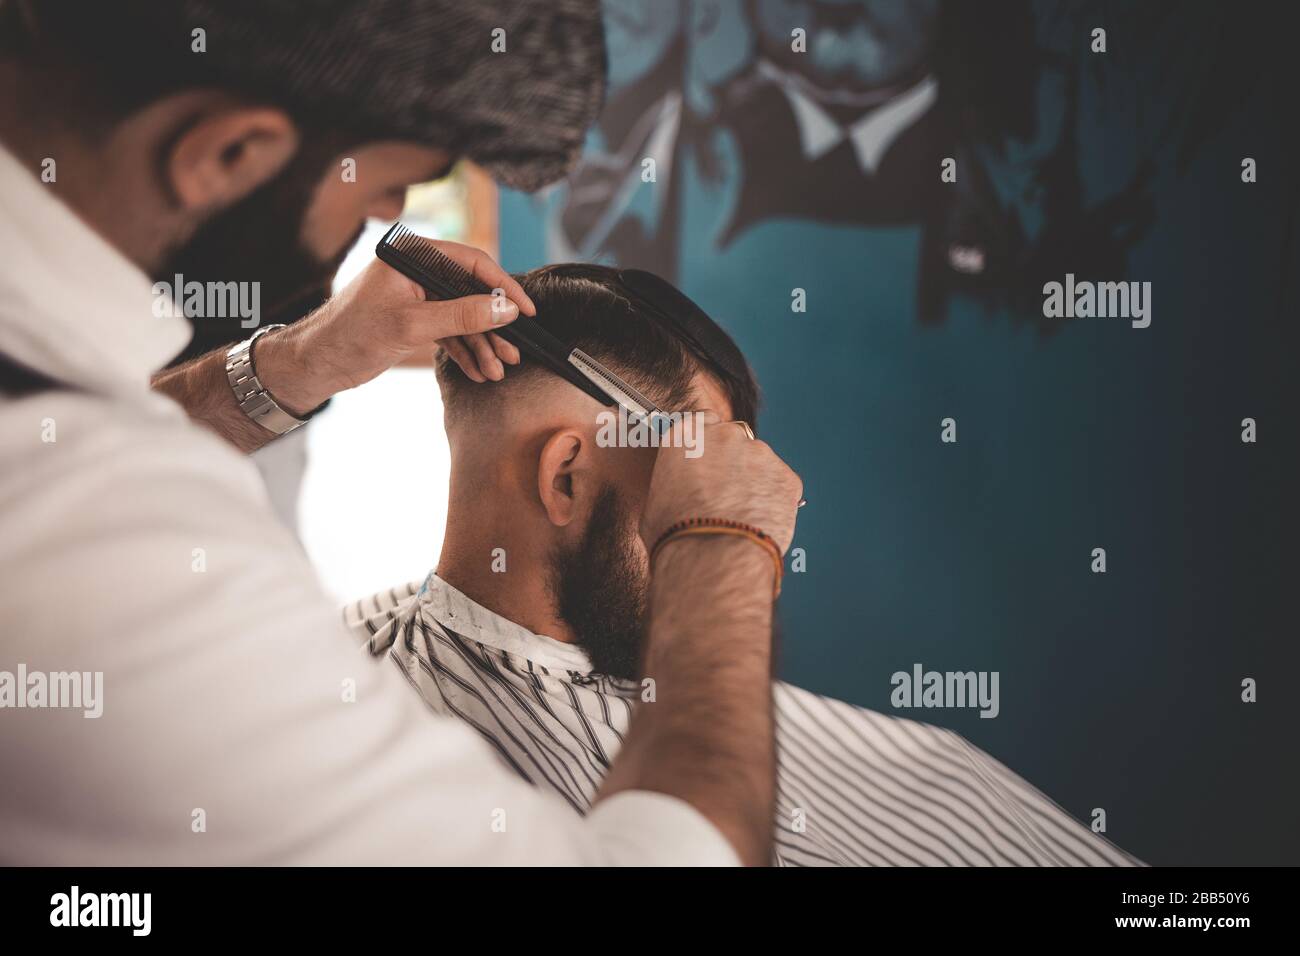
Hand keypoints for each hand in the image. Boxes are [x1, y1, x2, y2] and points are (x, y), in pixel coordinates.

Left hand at [253, 238, 534, 413]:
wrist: (315, 364)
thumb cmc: (349, 335)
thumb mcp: (412, 325)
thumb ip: (462, 316)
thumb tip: (505, 308)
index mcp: (413, 255)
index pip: (471, 262)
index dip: (502, 287)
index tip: (525, 310)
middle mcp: (417, 271)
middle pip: (471, 293)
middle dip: (493, 327)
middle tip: (513, 351)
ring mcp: (417, 296)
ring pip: (463, 317)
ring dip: (481, 345)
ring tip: (496, 370)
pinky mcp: (414, 319)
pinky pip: (449, 332)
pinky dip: (464, 352)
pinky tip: (479, 370)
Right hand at [640, 414, 802, 554]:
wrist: (712, 558)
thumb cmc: (674, 536)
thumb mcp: (656, 502)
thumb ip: (674, 483)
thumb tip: (677, 495)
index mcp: (687, 434)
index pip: (702, 423)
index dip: (707, 446)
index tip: (708, 464)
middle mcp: (725, 435)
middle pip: (734, 440)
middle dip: (733, 463)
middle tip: (726, 495)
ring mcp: (759, 453)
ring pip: (760, 464)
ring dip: (755, 483)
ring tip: (742, 518)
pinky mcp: (786, 476)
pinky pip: (781, 486)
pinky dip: (775, 502)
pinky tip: (759, 524)